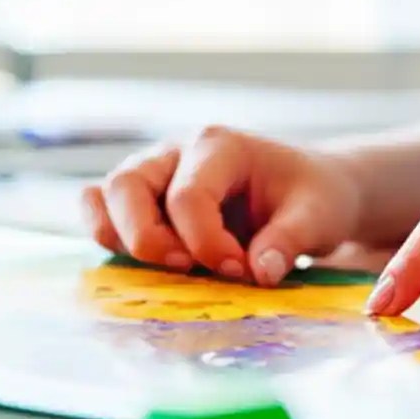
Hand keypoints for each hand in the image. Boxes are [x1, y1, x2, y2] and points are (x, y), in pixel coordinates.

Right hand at [82, 126, 361, 285]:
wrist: (311, 191)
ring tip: (172, 268)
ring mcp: (153, 174)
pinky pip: (101, 212)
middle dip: (149, 239)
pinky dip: (111, 240)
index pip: (189, 196)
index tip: (241, 271)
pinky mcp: (144, 201)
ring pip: (104, 197)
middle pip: (126, 186)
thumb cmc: (313, 197)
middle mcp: (175, 153)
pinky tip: (148, 267)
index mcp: (219, 145)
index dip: (206, 244)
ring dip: (124, 240)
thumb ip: (289, 240)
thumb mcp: (319, 215)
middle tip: (189, 269)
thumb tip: (259, 273)